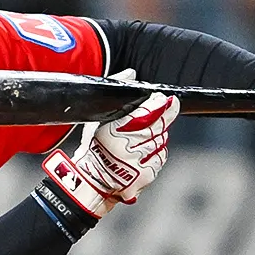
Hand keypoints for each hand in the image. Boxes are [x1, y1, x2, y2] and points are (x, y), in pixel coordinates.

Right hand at [42, 69, 178, 218]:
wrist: (92, 181)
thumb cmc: (95, 148)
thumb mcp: (99, 118)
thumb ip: (116, 94)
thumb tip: (131, 73)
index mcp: (115, 130)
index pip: (147, 112)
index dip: (158, 104)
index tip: (162, 99)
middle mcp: (129, 147)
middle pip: (158, 125)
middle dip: (161, 117)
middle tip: (158, 113)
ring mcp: (140, 162)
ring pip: (161, 140)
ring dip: (156, 136)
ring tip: (138, 140)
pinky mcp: (149, 173)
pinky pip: (160, 156)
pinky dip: (155, 152)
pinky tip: (142, 153)